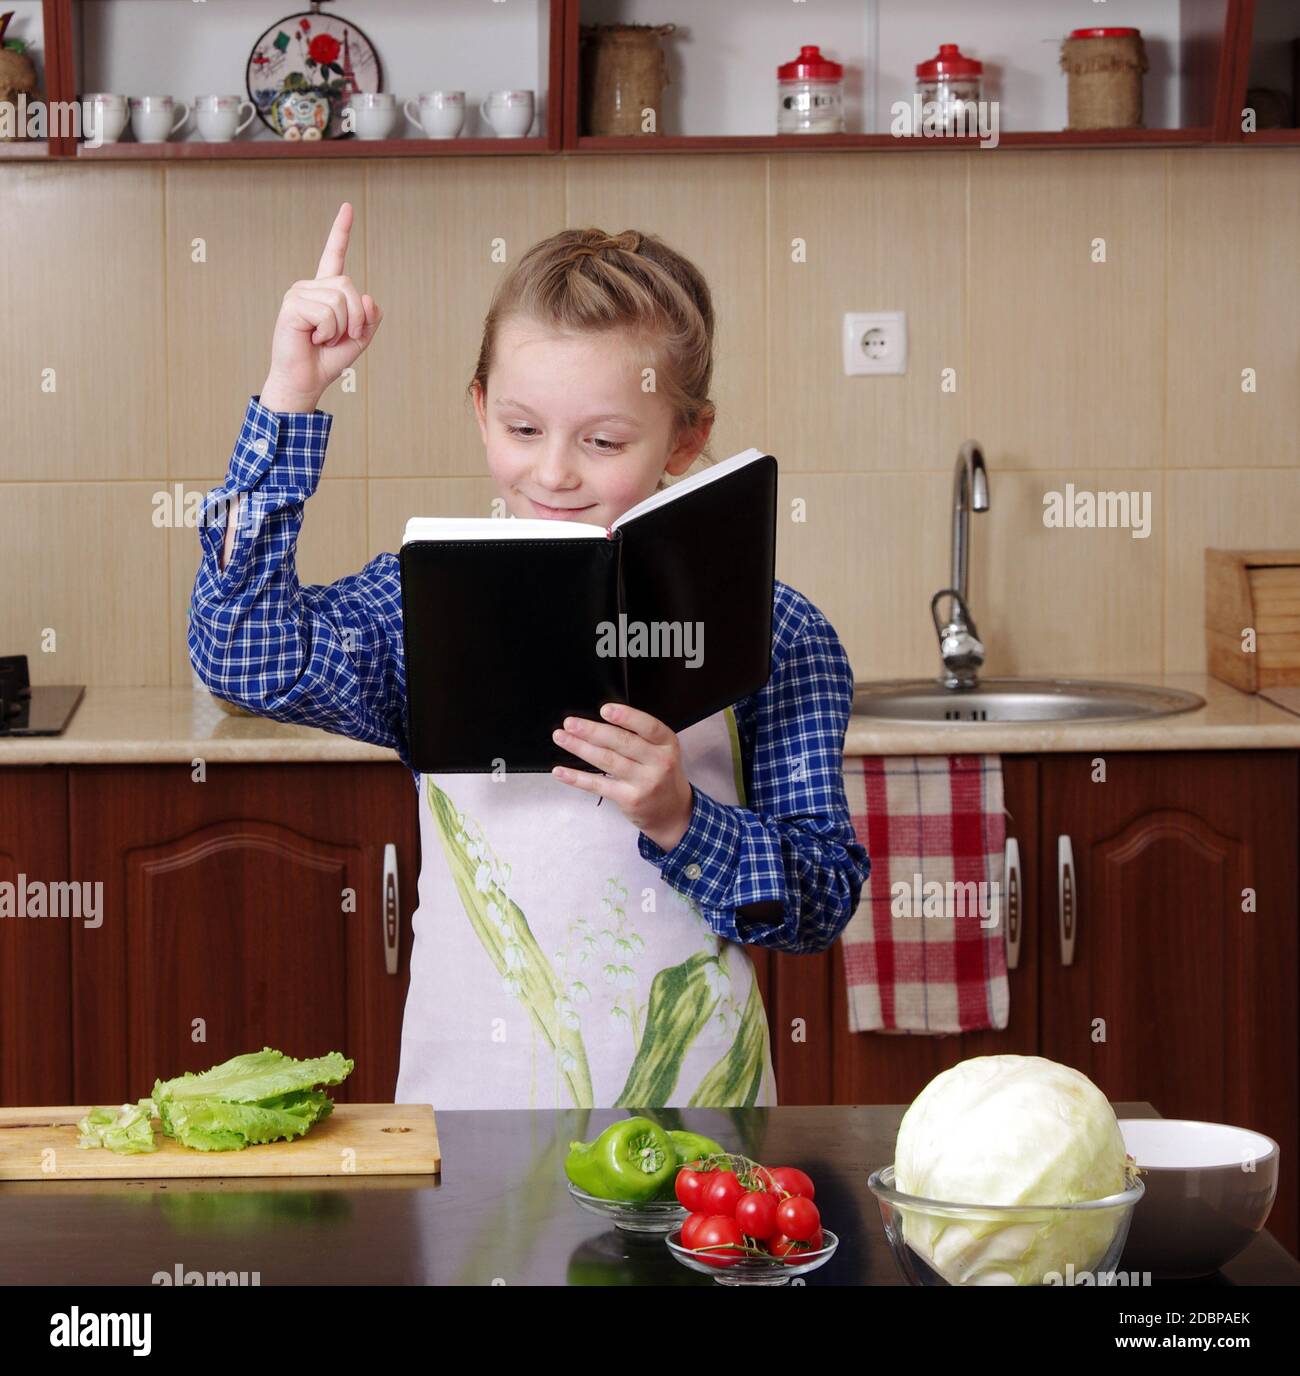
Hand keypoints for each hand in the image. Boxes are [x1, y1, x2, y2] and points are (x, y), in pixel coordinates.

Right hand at [261, 201, 383, 410]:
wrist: (306, 381)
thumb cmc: (328, 359)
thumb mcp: (360, 337)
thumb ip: (370, 316)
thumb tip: (367, 297)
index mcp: (325, 291)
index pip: (334, 255)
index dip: (341, 232)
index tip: (348, 207)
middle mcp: (309, 287)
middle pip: (348, 285)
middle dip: (355, 316)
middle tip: (340, 337)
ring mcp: (298, 294)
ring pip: (339, 300)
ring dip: (341, 327)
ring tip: (323, 339)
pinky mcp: (291, 306)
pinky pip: (326, 313)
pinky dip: (327, 332)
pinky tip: (313, 339)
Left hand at [551, 703, 693, 851]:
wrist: (673, 812)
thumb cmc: (662, 775)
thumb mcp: (662, 751)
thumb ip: (640, 737)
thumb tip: (600, 720)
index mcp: (667, 744)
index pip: (648, 726)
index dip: (626, 717)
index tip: (604, 710)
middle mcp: (658, 762)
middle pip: (622, 742)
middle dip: (592, 731)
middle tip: (571, 723)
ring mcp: (644, 782)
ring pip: (607, 760)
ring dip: (580, 748)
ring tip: (562, 738)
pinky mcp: (629, 798)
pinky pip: (598, 785)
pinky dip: (576, 777)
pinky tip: (561, 771)